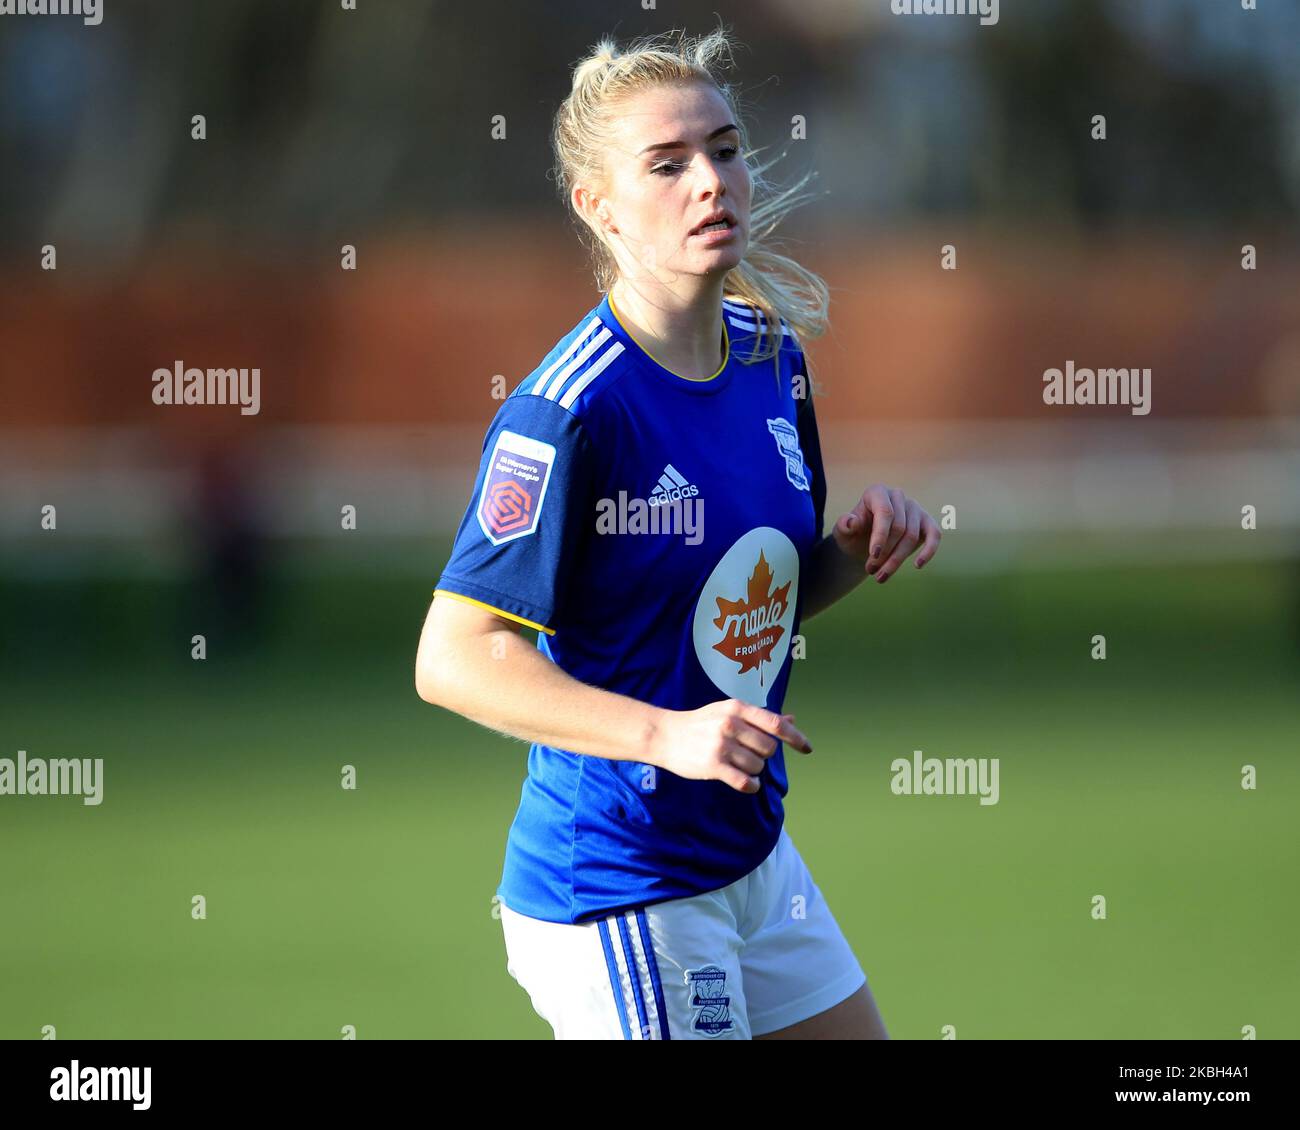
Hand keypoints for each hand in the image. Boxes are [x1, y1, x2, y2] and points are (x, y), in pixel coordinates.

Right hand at [653, 700, 811, 794]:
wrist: (664, 734)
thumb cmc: (701, 723)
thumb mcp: (729, 712)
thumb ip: (760, 717)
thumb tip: (791, 719)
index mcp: (737, 708)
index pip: (775, 724)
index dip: (795, 737)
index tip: (807, 749)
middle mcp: (730, 724)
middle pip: (769, 748)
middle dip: (763, 755)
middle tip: (747, 754)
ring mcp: (721, 745)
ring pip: (758, 766)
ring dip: (753, 771)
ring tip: (738, 765)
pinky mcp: (712, 765)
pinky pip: (745, 782)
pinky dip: (751, 785)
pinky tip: (746, 783)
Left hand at [832, 483, 940, 582]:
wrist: (863, 542)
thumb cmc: (853, 534)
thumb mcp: (842, 532)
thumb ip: (843, 526)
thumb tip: (852, 522)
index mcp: (877, 492)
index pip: (885, 512)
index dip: (880, 535)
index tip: (873, 555)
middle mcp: (898, 496)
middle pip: (899, 528)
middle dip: (885, 553)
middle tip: (870, 571)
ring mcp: (914, 508)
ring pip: (911, 537)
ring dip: (897, 560)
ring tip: (880, 576)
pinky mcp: (927, 522)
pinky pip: (934, 535)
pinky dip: (929, 551)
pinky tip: (918, 565)